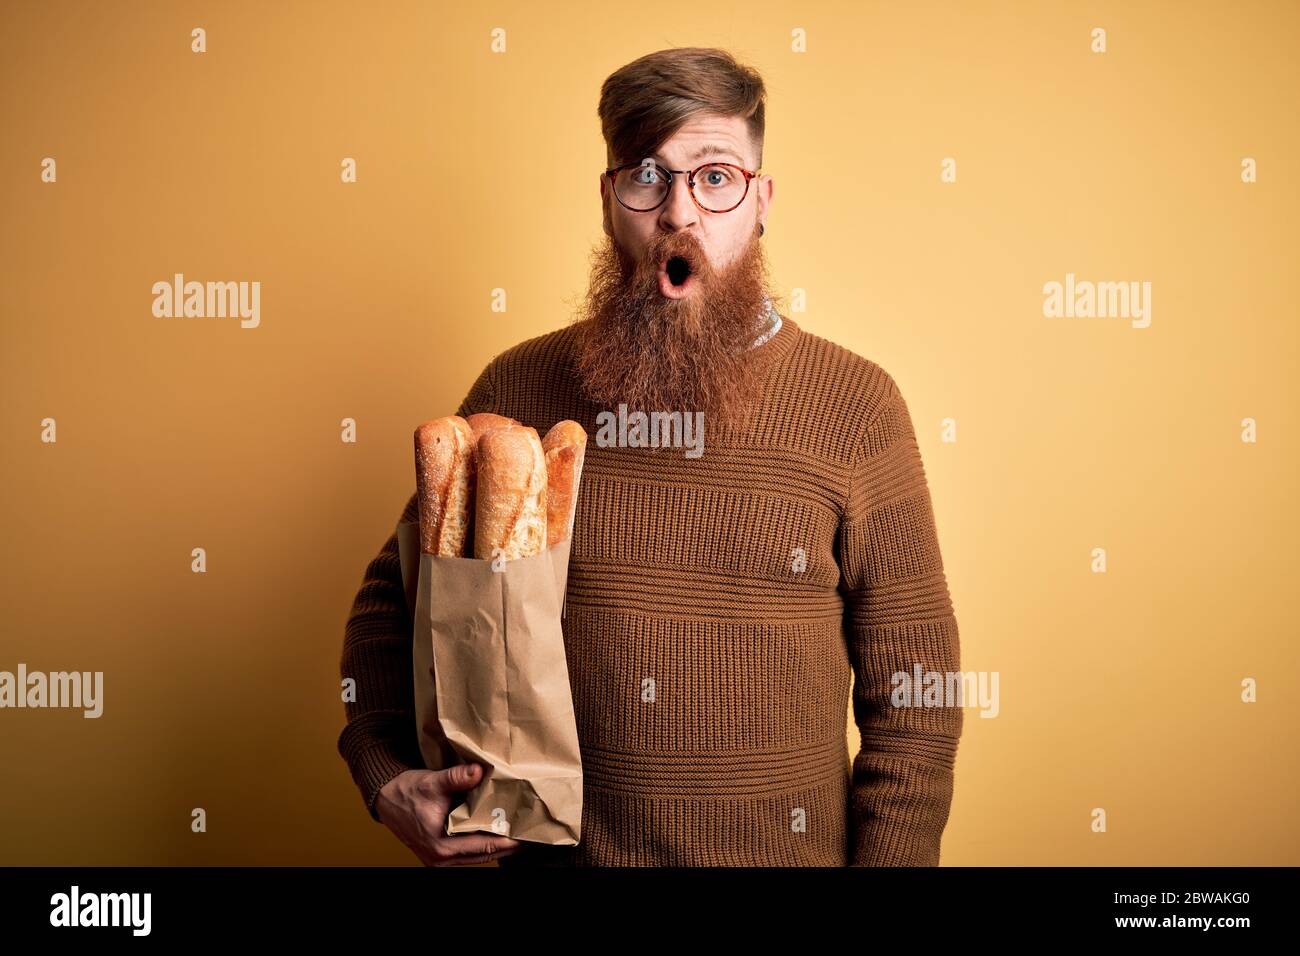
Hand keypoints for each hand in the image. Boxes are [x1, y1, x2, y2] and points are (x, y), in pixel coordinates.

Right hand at [375, 763, 522, 865]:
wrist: (385, 798)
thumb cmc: (407, 792)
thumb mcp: (432, 782)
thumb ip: (456, 778)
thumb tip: (478, 771)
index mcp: (441, 846)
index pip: (484, 847)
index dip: (508, 841)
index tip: (527, 834)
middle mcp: (441, 858)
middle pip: (485, 855)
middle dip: (508, 844)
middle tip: (531, 832)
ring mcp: (440, 858)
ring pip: (478, 855)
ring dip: (498, 844)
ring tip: (520, 832)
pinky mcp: (441, 852)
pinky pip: (469, 851)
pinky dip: (484, 842)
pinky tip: (498, 830)